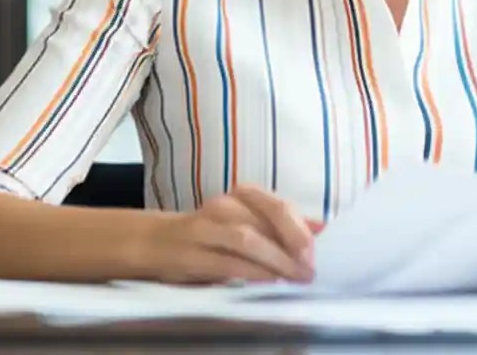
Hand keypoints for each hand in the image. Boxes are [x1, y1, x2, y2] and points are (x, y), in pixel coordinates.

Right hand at [139, 185, 317, 284]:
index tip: (317, 252)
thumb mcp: (243, 223)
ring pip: (249, 238)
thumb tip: (320, 229)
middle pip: (269, 216)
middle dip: (295, 242)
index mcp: (242, 196)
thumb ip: (278, 226)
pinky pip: (227, 262)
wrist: (156, 242)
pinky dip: (252, 272)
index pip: (279, 206)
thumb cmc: (210, 235)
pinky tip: (268, 281)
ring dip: (277, 260)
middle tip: (309, 268)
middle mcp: (224, 205)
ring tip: (295, 277)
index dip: (301, 228)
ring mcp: (206, 227)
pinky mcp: (192, 254)